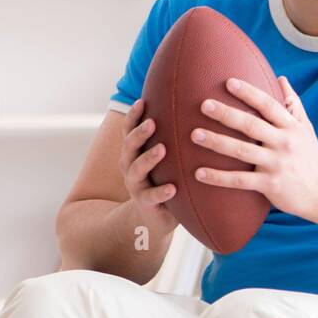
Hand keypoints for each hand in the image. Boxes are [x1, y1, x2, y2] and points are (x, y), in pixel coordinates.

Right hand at [118, 97, 178, 238]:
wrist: (155, 216)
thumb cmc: (164, 178)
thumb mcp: (165, 158)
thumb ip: (170, 137)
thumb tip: (188, 104)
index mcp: (134, 151)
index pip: (129, 129)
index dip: (133, 115)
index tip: (142, 101)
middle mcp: (130, 165)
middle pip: (129, 146)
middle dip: (139, 134)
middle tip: (152, 123)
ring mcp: (135, 185)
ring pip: (137, 169)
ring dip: (149, 158)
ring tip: (162, 149)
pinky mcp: (145, 203)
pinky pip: (151, 196)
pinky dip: (161, 192)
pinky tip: (173, 188)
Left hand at [187, 76, 317, 221]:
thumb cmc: (312, 159)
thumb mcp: (307, 129)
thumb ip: (294, 104)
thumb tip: (281, 79)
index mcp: (291, 126)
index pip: (268, 104)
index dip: (248, 92)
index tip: (228, 82)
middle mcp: (284, 142)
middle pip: (250, 124)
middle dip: (226, 113)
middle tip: (203, 105)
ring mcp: (276, 164)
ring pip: (242, 151)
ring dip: (217, 142)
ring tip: (194, 135)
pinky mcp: (271, 185)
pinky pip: (239, 180)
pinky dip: (218, 177)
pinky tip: (198, 173)